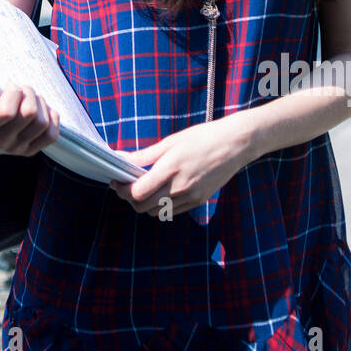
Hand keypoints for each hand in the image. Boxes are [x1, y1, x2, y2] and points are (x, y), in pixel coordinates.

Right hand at [0, 83, 59, 158]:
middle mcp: (1, 142)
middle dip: (27, 93)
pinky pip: (51, 135)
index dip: (13, 93)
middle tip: (19, 87)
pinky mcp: (30, 151)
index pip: (7, 112)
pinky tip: (41, 108)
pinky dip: (51, 117)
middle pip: (30, 113)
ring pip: (42, 122)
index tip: (7, 85)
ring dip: (40, 103)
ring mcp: (17, 149)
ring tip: (28, 96)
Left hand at [109, 115, 250, 218]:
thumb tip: (120, 157)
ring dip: (145, 204)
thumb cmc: (201, 138)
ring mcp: (190, 197)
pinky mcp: (198, 202)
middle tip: (125, 186)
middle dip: (130, 199)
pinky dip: (161, 206)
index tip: (116, 181)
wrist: (234, 144)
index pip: (137, 192)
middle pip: (143, 207)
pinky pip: (172, 212)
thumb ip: (144, 155)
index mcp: (170, 169)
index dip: (122, 190)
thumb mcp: (170, 142)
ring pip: (156, 212)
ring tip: (143, 188)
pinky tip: (160, 191)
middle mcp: (180, 187)